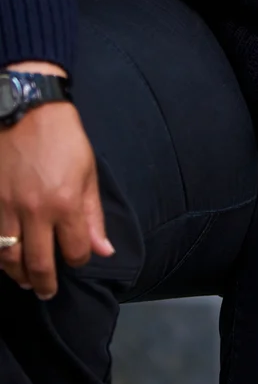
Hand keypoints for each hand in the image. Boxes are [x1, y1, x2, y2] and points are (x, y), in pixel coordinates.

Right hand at [0, 61, 113, 298]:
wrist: (27, 111)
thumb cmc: (64, 138)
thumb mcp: (88, 171)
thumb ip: (93, 215)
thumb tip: (103, 250)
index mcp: (66, 202)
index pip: (74, 250)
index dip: (78, 259)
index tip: (78, 257)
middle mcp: (35, 211)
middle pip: (38, 264)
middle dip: (45, 283)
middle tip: (47, 292)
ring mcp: (7, 208)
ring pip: (8, 258)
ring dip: (18, 275)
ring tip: (26, 281)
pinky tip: (6, 259)